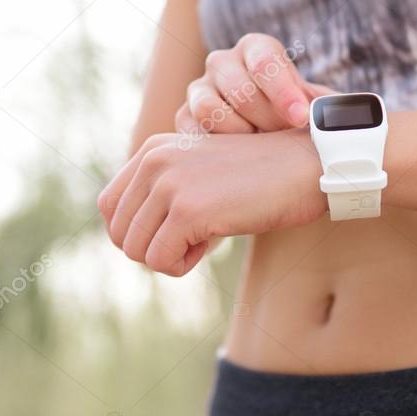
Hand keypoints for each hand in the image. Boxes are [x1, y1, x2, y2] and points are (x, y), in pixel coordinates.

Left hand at [98, 128, 325, 275]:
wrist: (307, 167)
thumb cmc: (260, 179)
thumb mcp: (199, 175)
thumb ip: (162, 196)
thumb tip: (129, 243)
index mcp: (152, 150)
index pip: (110, 207)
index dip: (138, 232)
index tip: (174, 232)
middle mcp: (153, 161)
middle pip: (120, 233)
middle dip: (153, 248)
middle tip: (193, 239)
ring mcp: (169, 184)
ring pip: (136, 250)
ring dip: (169, 258)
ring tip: (204, 239)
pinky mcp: (188, 210)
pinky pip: (160, 261)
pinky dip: (183, 265)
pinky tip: (211, 244)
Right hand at [174, 33, 336, 134]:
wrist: (277, 136)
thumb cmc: (300, 117)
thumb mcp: (316, 106)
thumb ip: (322, 104)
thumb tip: (336, 116)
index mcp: (257, 48)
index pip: (265, 60)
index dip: (283, 90)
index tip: (301, 118)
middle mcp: (223, 62)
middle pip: (237, 85)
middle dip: (264, 116)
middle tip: (283, 138)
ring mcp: (199, 88)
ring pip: (207, 107)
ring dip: (237, 133)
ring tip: (260, 149)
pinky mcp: (185, 117)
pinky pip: (189, 130)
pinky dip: (211, 146)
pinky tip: (234, 159)